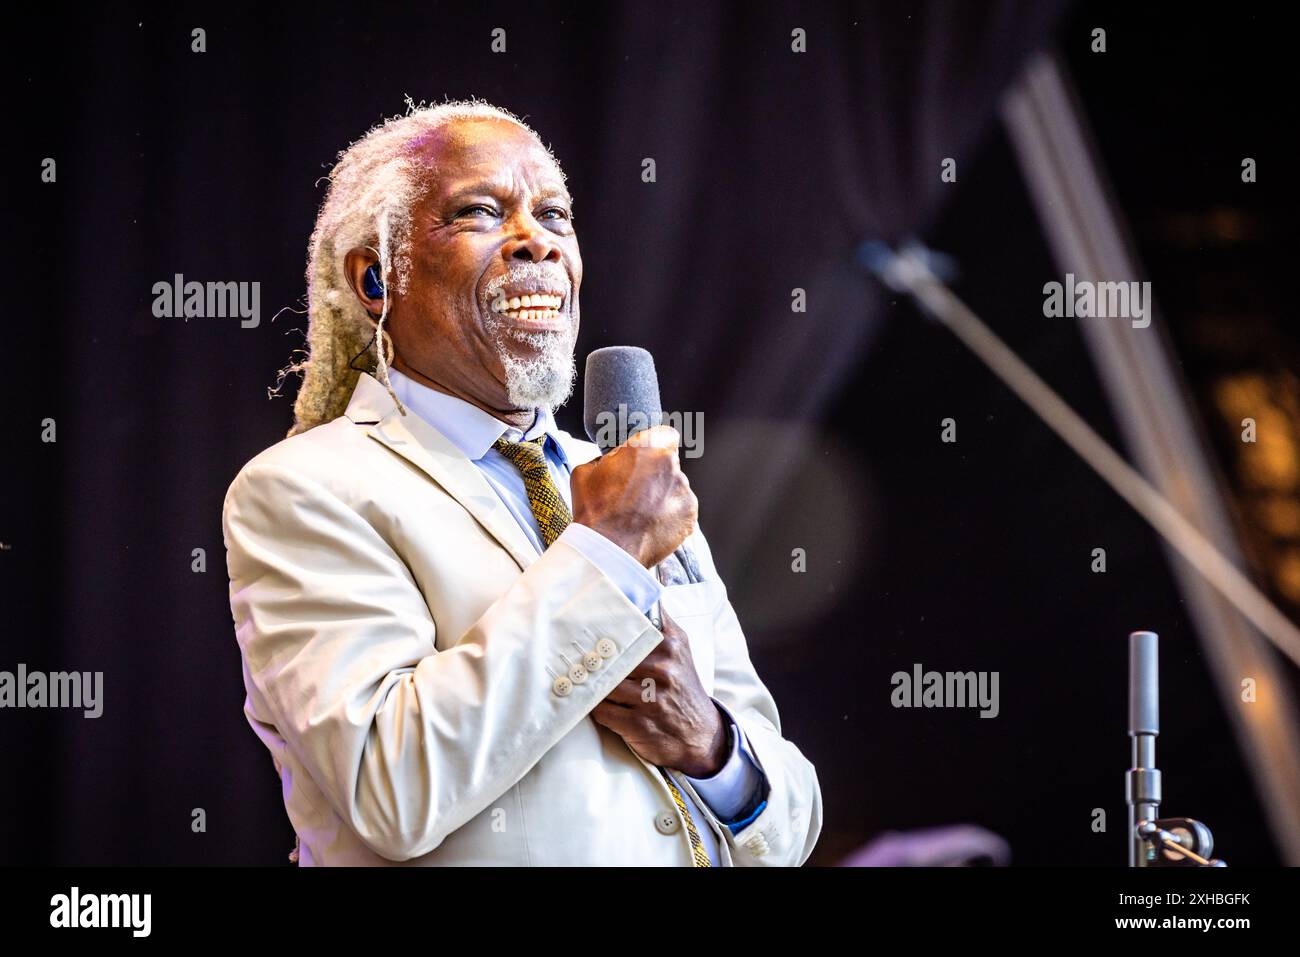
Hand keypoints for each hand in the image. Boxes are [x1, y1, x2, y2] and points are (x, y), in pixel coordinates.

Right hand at [570, 425, 697, 567]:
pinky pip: (682, 510)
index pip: (665, 434)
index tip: (649, 457)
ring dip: (664, 496)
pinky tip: (651, 525)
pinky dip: (670, 516)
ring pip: (676, 488)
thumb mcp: (585, 471)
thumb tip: (612, 462)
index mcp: (647, 447)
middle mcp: (671, 465)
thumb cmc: (595, 511)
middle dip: (657, 475)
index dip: (657, 446)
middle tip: (637, 493)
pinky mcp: (690, 515)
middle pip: (670, 464)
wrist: (608, 549)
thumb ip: (606, 459)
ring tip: (641, 514)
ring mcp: (683, 491)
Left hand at [590, 607, 727, 777]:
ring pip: (604, 683)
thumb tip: (644, 588)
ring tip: (584, 681)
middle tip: (573, 655)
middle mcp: (663, 669)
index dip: (605, 625)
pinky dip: (595, 707)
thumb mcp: (680, 648)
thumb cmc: (682, 686)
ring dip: (592, 684)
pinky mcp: (639, 724)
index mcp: (670, 645)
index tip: (584, 621)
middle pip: (611, 656)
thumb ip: (661, 620)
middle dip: (593, 658)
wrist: (701, 734)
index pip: (630, 625)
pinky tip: (595, 703)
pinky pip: (603, 711)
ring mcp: (651, 699)